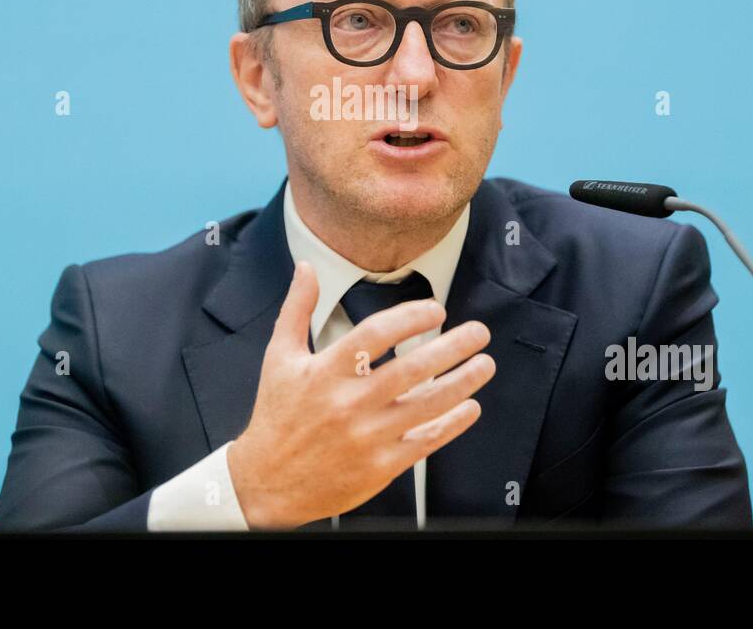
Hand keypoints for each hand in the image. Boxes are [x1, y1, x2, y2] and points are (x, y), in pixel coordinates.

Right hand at [227, 260, 494, 528]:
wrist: (268, 483)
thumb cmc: (277, 416)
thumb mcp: (279, 357)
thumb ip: (297, 309)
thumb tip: (306, 269)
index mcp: (325, 372)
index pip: (376, 334)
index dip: (411, 318)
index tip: (436, 310)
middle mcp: (349, 403)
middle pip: (411, 369)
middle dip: (452, 347)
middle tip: (478, 332)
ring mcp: (367, 436)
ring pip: (426, 406)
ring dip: (462, 383)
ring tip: (484, 365)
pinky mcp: (380, 466)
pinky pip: (424, 441)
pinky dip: (452, 424)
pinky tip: (470, 408)